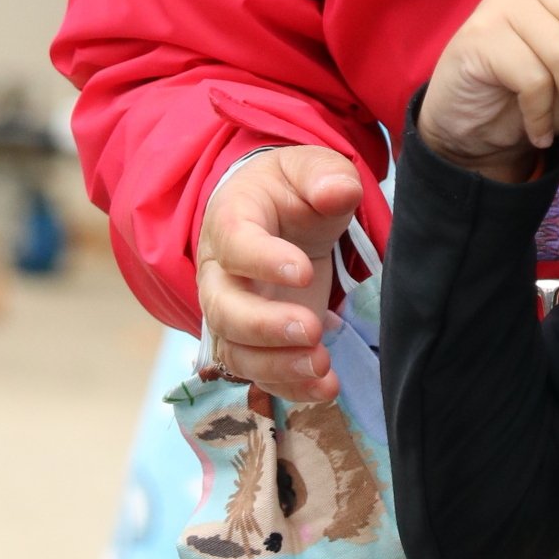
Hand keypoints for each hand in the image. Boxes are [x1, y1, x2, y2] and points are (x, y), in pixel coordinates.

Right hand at [196, 145, 364, 402]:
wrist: (274, 218)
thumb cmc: (290, 191)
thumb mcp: (310, 168)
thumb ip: (324, 176)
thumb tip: (338, 191)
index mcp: (230, 221)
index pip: (235, 244)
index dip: (263, 261)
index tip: (304, 270)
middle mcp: (219, 274)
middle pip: (224, 309)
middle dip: (265, 327)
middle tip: (310, 328)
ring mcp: (232, 314)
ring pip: (237, 351)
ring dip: (278, 366)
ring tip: (322, 367)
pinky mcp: (252, 344)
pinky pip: (260, 375)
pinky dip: (290, 388)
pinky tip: (326, 389)